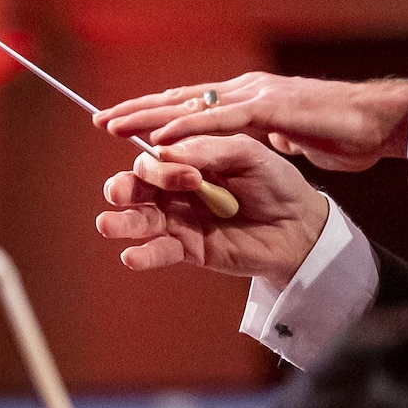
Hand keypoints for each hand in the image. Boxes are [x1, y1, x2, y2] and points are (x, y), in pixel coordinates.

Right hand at [96, 136, 327, 282]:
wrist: (300, 226)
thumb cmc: (275, 183)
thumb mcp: (246, 154)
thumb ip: (207, 151)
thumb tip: (164, 152)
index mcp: (188, 160)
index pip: (155, 158)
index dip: (160, 167)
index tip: (190, 177)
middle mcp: (177, 190)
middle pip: (136, 187)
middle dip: (124, 189)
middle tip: (121, 194)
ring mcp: (181, 220)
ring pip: (140, 220)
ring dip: (121, 222)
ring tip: (108, 225)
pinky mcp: (189, 249)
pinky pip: (159, 251)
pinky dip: (143, 255)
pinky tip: (132, 256)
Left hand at [97, 73, 407, 172]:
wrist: (376, 121)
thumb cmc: (340, 131)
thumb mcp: (291, 137)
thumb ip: (268, 136)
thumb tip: (257, 139)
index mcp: (248, 100)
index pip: (191, 104)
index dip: (155, 112)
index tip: (121, 121)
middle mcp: (244, 93)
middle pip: (180, 101)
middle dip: (138, 111)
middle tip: (100, 120)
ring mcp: (254, 98)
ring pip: (190, 107)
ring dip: (150, 117)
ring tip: (115, 126)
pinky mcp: (268, 111)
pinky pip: (217, 123)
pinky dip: (185, 130)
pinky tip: (159, 139)